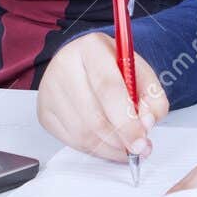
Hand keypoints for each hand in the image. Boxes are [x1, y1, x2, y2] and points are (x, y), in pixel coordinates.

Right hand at [36, 33, 169, 160]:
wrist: (82, 64)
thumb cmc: (112, 68)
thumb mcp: (140, 73)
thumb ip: (152, 97)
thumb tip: (147, 124)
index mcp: (91, 47)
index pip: (108, 87)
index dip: (126, 120)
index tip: (141, 140)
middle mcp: (64, 65)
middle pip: (93, 116)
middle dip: (120, 139)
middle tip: (138, 148)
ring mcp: (50, 90)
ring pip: (82, 133)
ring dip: (110, 147)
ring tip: (127, 146)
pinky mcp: (44, 112)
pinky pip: (72, 141)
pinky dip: (95, 149)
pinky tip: (108, 143)